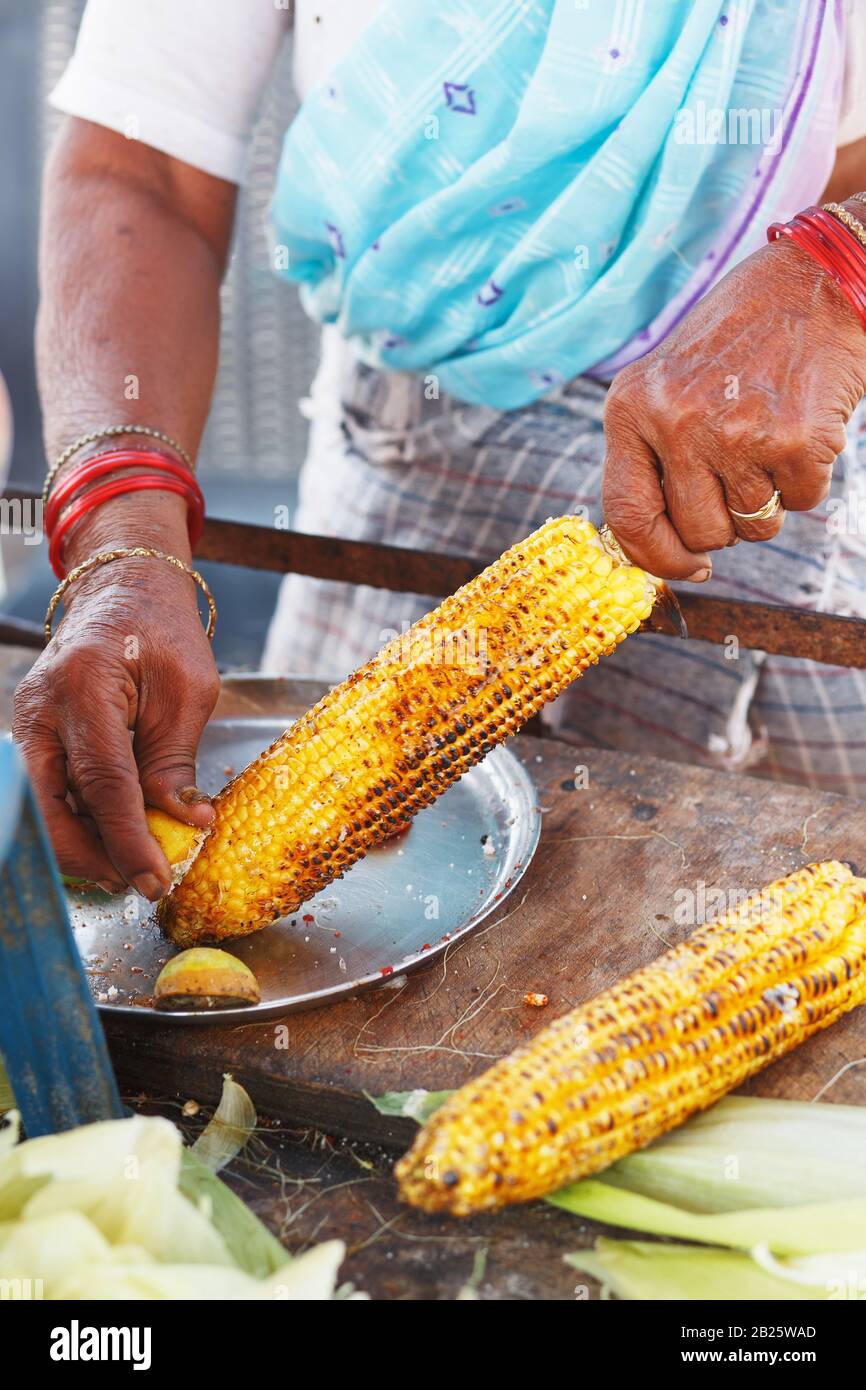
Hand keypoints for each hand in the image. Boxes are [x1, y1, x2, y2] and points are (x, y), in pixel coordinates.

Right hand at [12, 556, 218, 896]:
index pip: (102, 782)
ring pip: (43, 811)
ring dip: (87, 848)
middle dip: (94, 858)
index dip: (128, 839)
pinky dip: (80, 825)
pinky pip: (48, 796)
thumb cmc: (160, 632)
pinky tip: (115, 840)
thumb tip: (186, 823)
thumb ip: (177, 760)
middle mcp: (40, 710)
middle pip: (51, 809)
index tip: (156, 878)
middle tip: (141, 882)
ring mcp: (26, 726)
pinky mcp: (32, 741)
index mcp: (83, 687)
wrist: (122, 594)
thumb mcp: (189, 690)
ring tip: (134, 866)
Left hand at [602, 236, 865, 578]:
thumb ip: (652, 453)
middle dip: (726, 524)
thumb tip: (654, 545)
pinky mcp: (794, 440)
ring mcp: (734, 433)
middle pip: (699, 533)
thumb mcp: (669, 382)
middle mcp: (675, 423)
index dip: (656, 557)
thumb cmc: (741, 337)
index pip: (626, 516)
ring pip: (753, 526)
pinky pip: (802, 502)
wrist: (817, 279)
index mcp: (631, 408)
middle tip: (743, 477)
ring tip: (770, 439)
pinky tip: (802, 428)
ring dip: (769, 499)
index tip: (688, 567)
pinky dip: (808, 478)